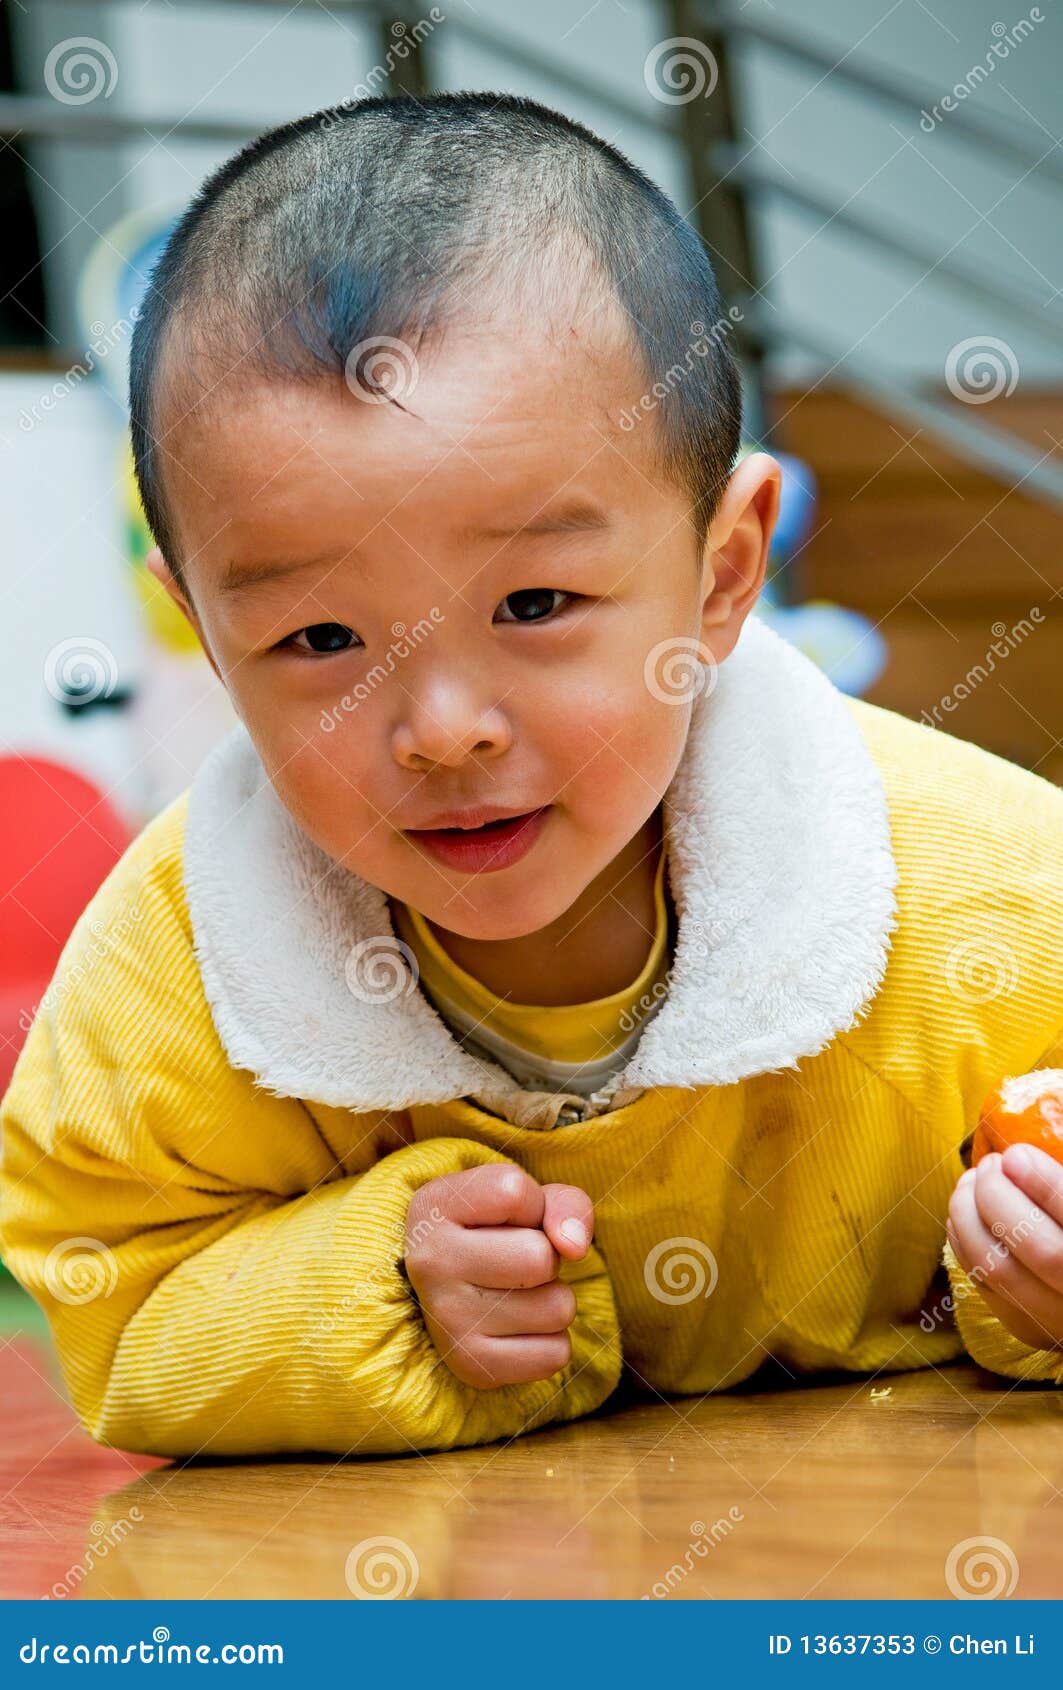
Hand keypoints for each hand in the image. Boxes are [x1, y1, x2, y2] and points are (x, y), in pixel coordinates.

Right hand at [403, 1163, 594, 1388]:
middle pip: (540, 1257)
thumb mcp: (530, 1200)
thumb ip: (565, 1204)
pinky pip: (556, 1353)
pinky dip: (550, 1340)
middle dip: (547, 1258)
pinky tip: (518, 1328)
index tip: (507, 1219)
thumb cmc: (501, 1233)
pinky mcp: (471, 1366)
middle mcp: (430, 1262)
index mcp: (433, 1205)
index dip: (532, 1205)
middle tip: (516, 1262)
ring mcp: (446, 1320)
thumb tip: (574, 1247)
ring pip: (557, 1307)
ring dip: (553, 1300)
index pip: (513, 1192)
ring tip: (517, 1294)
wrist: (458, 1292)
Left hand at [947, 1145, 1062, 1350]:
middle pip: (1041, 1249)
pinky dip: (962, 1237)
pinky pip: (980, 1280)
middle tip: (991, 1164)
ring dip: (969, 1214)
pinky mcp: (1022, 1324)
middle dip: (1000, 1196)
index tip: (1014, 1154)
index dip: (1043, 1184)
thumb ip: (1056, 1188)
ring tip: (971, 1181)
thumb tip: (1017, 1159)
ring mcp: (1056, 1316)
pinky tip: (965, 1210)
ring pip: (999, 1269)